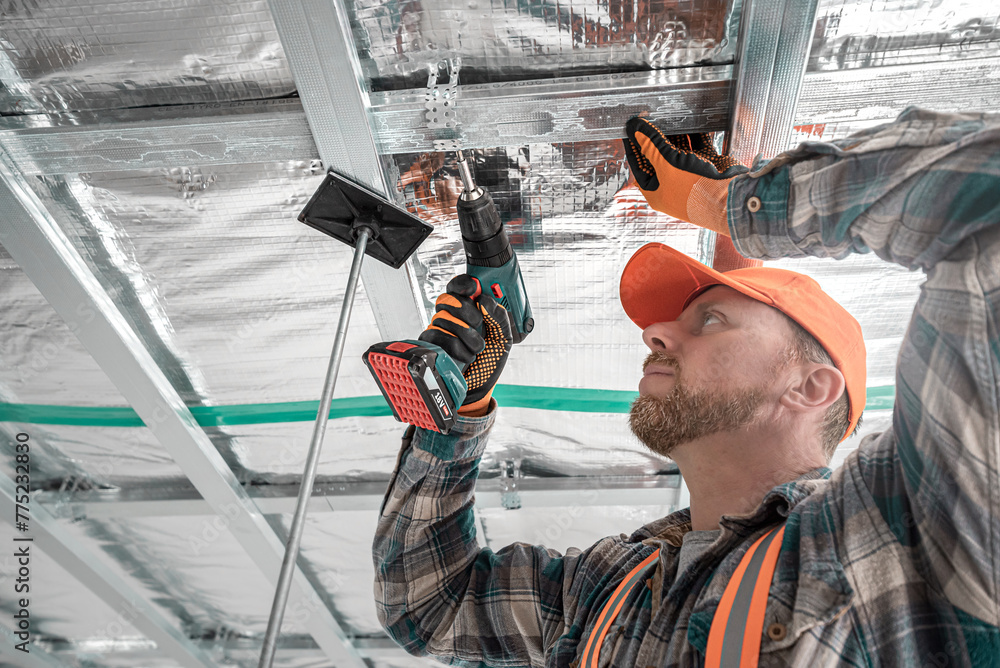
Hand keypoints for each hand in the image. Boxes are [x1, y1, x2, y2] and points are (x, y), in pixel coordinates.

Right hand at [418, 274, 512, 413]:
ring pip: (443, 318)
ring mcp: (440, 329)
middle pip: (448, 298)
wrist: (481, 386)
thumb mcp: (504, 337)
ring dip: (467, 335)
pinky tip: (466, 356)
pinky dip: (457, 348)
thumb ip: (499, 316)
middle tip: (479, 323)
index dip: (463, 284)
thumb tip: (485, 299)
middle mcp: (452, 316)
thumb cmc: (490, 359)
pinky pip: (437, 336)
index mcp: (470, 308)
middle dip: (466, 311)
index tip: (474, 289)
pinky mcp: (431, 345)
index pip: (458, 286)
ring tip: (477, 348)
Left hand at [623, 117, 747, 234]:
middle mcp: (671, 184)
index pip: (639, 164)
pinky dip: (695, 135)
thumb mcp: (667, 165)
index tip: (631, 129)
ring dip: (675, 134)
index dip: (634, 146)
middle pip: (658, 156)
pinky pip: (697, 147)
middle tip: (650, 117)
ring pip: (678, 150)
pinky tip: (691, 122)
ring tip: (669, 115)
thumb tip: (635, 129)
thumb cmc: (695, 191)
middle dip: (655, 137)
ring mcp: (689, 175)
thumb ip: (651, 145)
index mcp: (656, 191)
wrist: (730, 198)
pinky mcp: (706, 166)